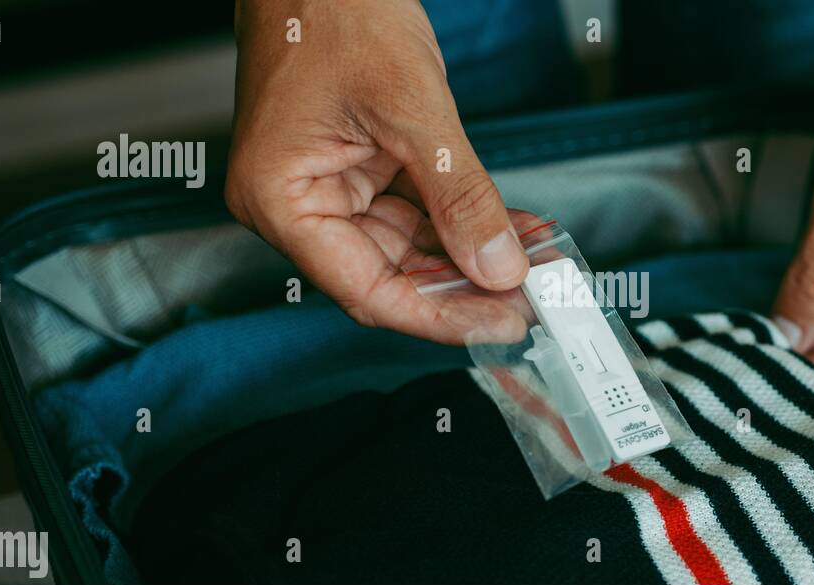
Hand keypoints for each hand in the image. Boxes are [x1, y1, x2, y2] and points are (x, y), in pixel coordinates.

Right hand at [225, 0, 527, 342]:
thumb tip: (497, 265)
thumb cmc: (335, 9)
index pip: (367, 291)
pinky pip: (416, 210)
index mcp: (280, 198)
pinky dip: (462, 219)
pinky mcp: (358, 167)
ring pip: (410, 247)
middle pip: (390, 275)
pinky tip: (511, 228)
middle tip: (530, 297)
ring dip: (472, 254)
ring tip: (532, 261)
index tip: (498, 324)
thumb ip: (459, 196)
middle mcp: (298, 202)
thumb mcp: (413, 109)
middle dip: (465, 287)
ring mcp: (329, 185)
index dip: (439, 316)